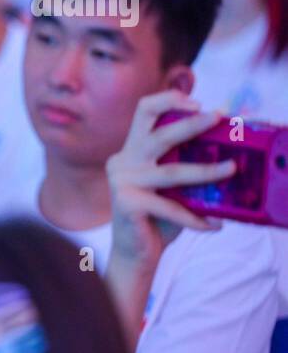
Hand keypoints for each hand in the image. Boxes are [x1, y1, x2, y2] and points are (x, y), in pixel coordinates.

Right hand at [106, 91, 234, 271]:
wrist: (136, 252)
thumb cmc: (159, 216)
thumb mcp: (171, 185)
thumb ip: (184, 165)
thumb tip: (228, 152)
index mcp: (131, 150)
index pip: (144, 111)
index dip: (169, 100)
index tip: (198, 103)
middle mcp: (123, 161)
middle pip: (157, 133)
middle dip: (190, 123)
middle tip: (218, 117)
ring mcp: (122, 181)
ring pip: (171, 171)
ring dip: (206, 171)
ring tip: (231, 169)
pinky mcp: (126, 203)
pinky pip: (170, 207)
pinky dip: (195, 218)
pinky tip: (214, 225)